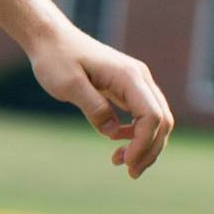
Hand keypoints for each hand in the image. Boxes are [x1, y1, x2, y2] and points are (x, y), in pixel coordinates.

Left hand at [32, 27, 174, 176]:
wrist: (51, 40)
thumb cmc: (57, 59)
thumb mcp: (69, 84)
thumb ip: (93, 107)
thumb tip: (112, 132)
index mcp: (129, 76)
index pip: (152, 115)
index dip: (143, 143)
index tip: (125, 162)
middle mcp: (139, 78)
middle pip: (162, 120)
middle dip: (150, 150)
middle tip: (130, 173)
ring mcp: (136, 83)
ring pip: (156, 120)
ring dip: (145, 145)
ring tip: (120, 163)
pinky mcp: (127, 89)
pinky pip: (143, 116)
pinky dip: (136, 135)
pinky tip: (117, 144)